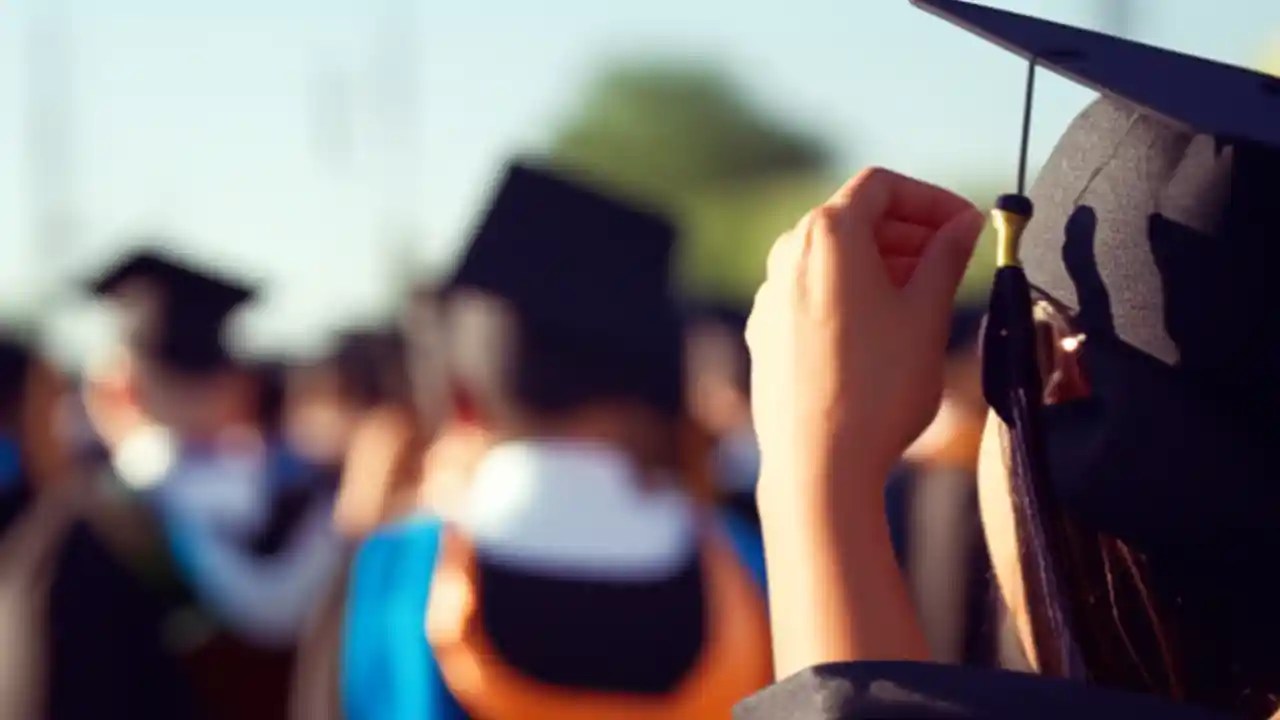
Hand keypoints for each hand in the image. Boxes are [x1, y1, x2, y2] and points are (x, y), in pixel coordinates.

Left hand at [747, 167, 982, 502]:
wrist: (818, 464)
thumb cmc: (878, 386)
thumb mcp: (926, 314)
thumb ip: (947, 257)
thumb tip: (964, 225)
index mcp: (827, 234)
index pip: (881, 186)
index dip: (931, 199)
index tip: (966, 225)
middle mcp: (787, 255)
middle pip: (853, 219)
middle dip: (908, 232)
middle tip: (954, 260)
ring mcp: (769, 295)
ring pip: (831, 259)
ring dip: (880, 265)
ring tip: (924, 296)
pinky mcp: (765, 333)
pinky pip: (811, 294)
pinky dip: (850, 295)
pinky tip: (881, 331)